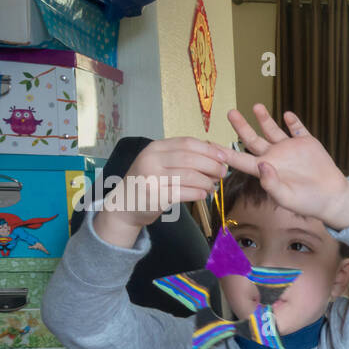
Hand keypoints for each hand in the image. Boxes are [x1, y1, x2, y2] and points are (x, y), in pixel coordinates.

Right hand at [103, 137, 228, 226]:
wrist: (124, 205)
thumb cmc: (148, 182)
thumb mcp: (160, 163)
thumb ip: (182, 156)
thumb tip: (215, 155)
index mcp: (155, 148)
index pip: (187, 143)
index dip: (209, 149)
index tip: (224, 156)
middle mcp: (151, 160)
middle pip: (190, 158)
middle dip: (212, 165)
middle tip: (223, 173)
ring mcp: (152, 178)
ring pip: (190, 176)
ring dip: (207, 182)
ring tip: (212, 186)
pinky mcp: (155, 196)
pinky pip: (184, 192)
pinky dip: (198, 193)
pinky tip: (203, 194)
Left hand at [223, 104, 348, 229]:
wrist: (331, 197)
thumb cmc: (307, 202)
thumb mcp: (287, 198)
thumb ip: (272, 184)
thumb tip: (262, 165)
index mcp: (266, 170)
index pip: (240, 160)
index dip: (225, 153)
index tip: (210, 145)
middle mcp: (275, 157)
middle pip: (252, 139)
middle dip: (241, 126)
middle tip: (230, 112)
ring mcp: (290, 148)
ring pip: (272, 130)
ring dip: (264, 118)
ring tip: (256, 106)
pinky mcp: (306, 143)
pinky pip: (297, 128)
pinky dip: (292, 121)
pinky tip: (287, 115)